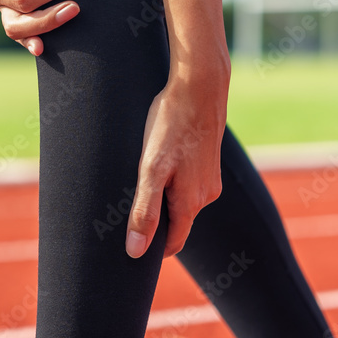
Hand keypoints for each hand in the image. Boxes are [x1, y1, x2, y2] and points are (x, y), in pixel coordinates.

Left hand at [126, 68, 228, 258]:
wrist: (200, 86)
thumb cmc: (172, 124)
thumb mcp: (151, 169)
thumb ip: (145, 211)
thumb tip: (136, 250)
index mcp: (191, 202)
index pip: (173, 243)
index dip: (152, 249)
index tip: (131, 246)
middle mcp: (206, 195)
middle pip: (178, 222)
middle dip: (156, 222)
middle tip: (127, 211)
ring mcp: (210, 177)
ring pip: (183, 200)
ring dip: (164, 196)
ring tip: (142, 178)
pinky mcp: (209, 161)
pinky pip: (189, 182)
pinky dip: (173, 180)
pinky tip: (161, 161)